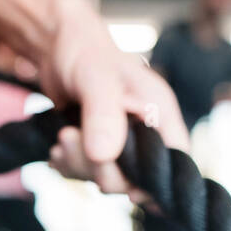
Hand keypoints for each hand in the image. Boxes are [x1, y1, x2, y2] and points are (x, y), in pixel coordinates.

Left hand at [37, 0, 188, 201]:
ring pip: (106, 179)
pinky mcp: (97, 149)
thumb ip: (103, 115)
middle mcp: (145, 133)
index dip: (154, 182)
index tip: (124, 183)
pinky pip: (85, 174)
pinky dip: (68, 166)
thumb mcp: (96, 80)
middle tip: (70, 138)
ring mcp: (121, 144)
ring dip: (78, 166)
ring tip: (62, 138)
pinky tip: (58, 146)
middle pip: (135, 180)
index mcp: (160, 115)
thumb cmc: (84, 53)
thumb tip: (103, 157)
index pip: (175, 162)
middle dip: (100, 169)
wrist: (55, 47)